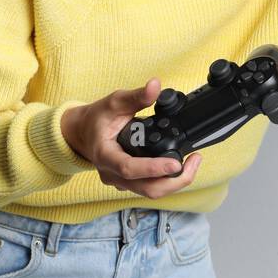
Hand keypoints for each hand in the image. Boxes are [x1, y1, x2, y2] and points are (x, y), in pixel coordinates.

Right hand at [61, 77, 203, 198]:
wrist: (83, 132)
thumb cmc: (97, 119)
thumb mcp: (114, 102)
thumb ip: (136, 96)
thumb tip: (155, 85)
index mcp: (105, 156)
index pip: (129, 168)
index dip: (154, 168)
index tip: (176, 163)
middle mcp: (112, 174)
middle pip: (147, 189)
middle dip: (175, 181)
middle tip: (194, 161)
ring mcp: (120, 181)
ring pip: (150, 192)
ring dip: (174, 182)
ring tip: (192, 163)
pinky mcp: (128, 183)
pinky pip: (149, 188)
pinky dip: (167, 181)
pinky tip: (180, 167)